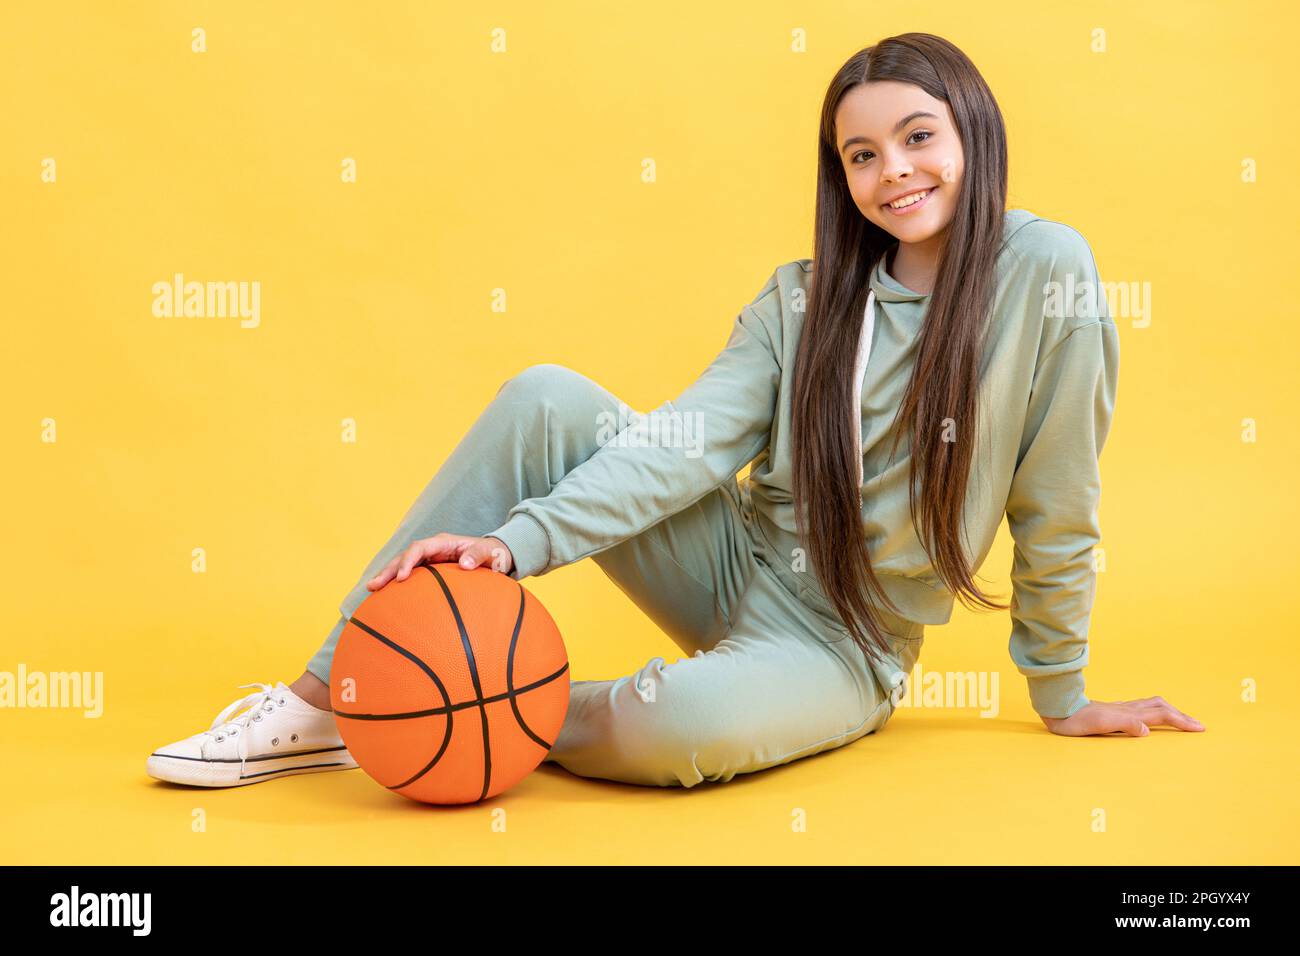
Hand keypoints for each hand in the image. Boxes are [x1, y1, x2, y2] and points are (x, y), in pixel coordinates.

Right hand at [365, 533, 514, 590]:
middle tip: (374, 586)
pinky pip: (410, 578)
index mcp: (442, 543)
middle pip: (404, 557)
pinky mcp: (428, 572)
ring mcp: (428, 560)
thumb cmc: (492, 553)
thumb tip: (464, 564)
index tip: (402, 577)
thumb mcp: (489, 553)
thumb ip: (478, 555)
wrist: (494, 557)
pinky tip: (387, 599)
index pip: (419, 548)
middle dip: (389, 570)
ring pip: (403, 567)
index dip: (408, 561)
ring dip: (388, 577)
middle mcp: (431, 550)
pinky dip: (397, 586)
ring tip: (372, 590)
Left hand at [1039, 696, 1204, 736]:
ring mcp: (1120, 708)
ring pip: (1152, 705)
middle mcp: (1127, 708)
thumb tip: (1147, 730)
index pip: (1162, 715)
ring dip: (1171, 711)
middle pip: (1161, 707)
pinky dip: (1156, 711)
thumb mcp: (1100, 724)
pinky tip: (1151, 716)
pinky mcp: (1113, 710)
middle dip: (1181, 715)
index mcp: (1129, 713)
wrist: (1060, 709)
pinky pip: (1142, 708)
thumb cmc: (1078, 720)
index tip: (1199, 728)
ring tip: (1182, 718)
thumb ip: (1124, 724)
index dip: (1181, 721)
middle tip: (1198, 725)